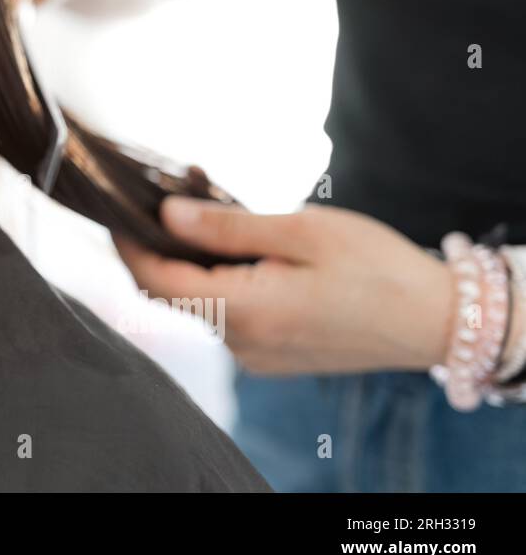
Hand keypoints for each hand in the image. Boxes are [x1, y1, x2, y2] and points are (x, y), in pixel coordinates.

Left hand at [113, 197, 453, 374]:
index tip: (115, 208)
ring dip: (191, 263)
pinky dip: (219, 281)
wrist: (437, 321)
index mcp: (246, 312)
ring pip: (200, 304)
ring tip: (205, 214)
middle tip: (162, 198)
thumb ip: (226, 227)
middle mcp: (242, 344)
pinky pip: (228, 316)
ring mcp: (256, 356)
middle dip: (157, 247)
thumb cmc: (377, 268)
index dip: (127, 244)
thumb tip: (164, 215)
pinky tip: (239, 249)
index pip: (155, 282)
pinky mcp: (271, 356)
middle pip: (172, 294)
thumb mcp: (302, 231)